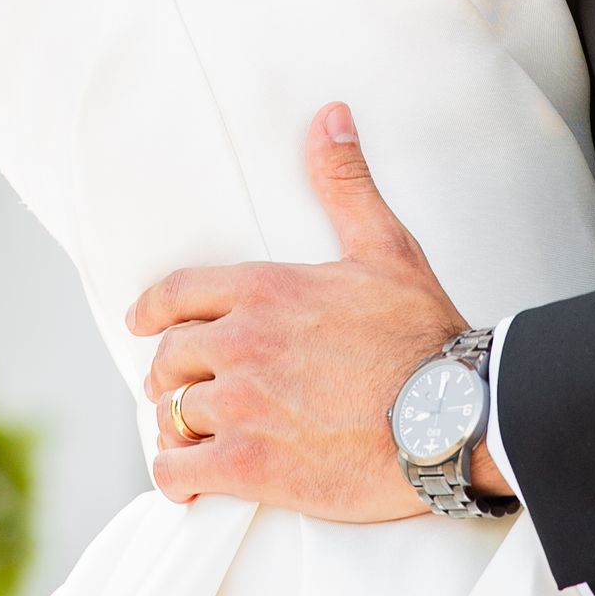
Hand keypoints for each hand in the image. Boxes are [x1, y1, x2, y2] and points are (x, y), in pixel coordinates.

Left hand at [128, 106, 496, 518]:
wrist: (455, 417)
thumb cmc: (424, 335)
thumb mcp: (384, 249)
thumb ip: (345, 185)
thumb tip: (329, 116)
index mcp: (264, 290)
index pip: (176, 294)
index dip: (150, 310)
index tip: (140, 323)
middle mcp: (241, 344)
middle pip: (168, 357)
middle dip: (170, 371)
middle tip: (179, 388)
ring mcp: (241, 406)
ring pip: (171, 414)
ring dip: (176, 425)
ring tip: (189, 437)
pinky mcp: (250, 465)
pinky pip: (177, 469)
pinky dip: (175, 474)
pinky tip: (187, 479)